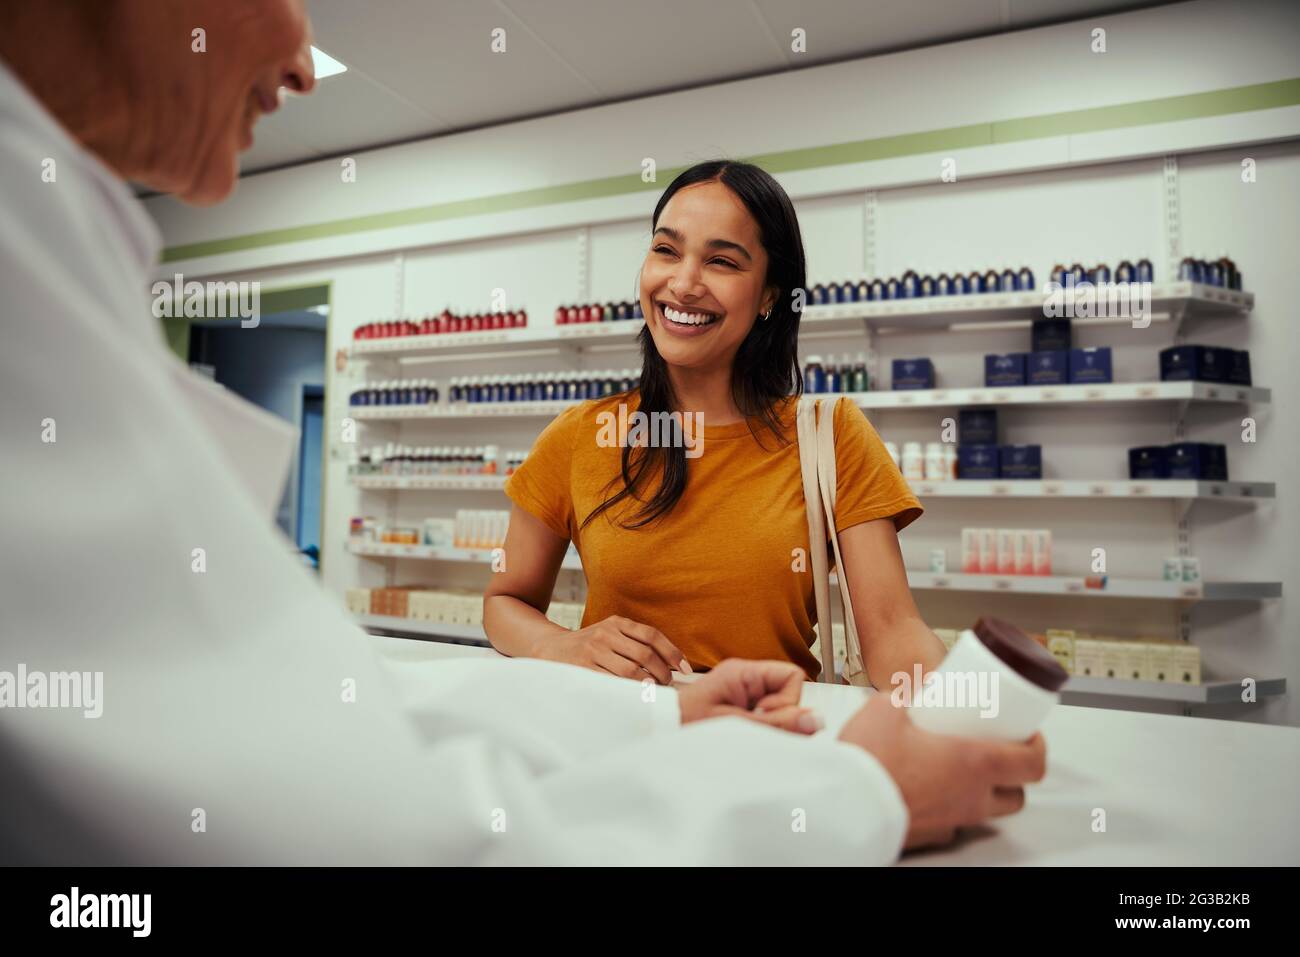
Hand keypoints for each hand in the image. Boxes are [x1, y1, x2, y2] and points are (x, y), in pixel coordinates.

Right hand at [532, 615, 687, 684]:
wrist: (550, 648)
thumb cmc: (589, 645)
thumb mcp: (610, 633)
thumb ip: (635, 642)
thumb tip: (672, 664)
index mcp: (616, 622)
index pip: (651, 635)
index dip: (672, 652)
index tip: (685, 668)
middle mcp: (606, 633)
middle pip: (645, 654)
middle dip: (663, 672)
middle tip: (668, 683)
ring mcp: (594, 651)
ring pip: (631, 670)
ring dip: (649, 684)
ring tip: (655, 690)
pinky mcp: (584, 668)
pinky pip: (613, 682)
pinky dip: (630, 690)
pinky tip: (638, 695)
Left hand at [678, 659, 823, 734]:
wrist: (656, 730)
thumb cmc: (684, 723)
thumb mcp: (734, 724)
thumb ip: (776, 723)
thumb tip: (816, 719)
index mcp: (743, 672)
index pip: (792, 676)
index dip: (787, 702)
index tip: (765, 719)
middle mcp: (746, 679)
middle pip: (788, 696)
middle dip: (777, 718)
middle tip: (749, 729)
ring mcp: (742, 693)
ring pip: (778, 710)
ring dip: (765, 727)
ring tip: (739, 733)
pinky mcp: (738, 707)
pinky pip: (763, 719)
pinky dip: (757, 731)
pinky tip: (737, 736)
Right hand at [837, 693, 1046, 849]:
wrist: (841, 802)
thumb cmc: (869, 762)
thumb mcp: (885, 707)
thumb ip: (903, 694)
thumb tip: (914, 685)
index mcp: (973, 764)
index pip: (1032, 763)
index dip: (1038, 747)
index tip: (1029, 734)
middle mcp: (970, 797)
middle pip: (1016, 795)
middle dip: (1015, 775)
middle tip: (999, 752)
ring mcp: (951, 820)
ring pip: (986, 812)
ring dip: (985, 793)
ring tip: (963, 771)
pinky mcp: (930, 834)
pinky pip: (952, 823)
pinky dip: (951, 807)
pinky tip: (932, 790)